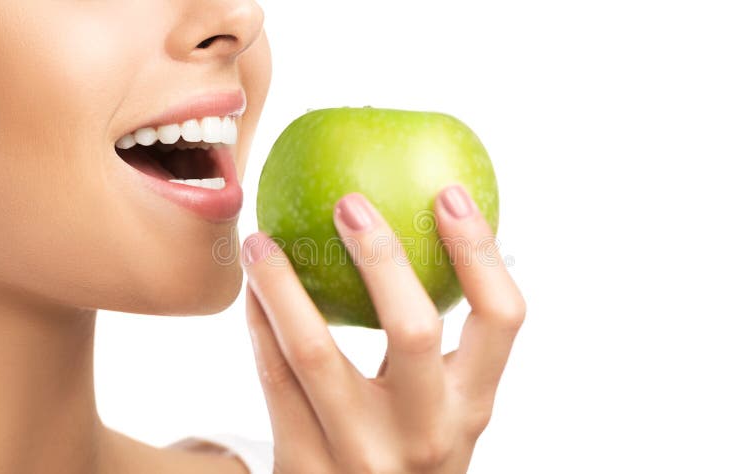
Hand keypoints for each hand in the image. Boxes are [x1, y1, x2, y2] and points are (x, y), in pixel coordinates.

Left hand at [242, 184, 525, 473]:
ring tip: (261, 238)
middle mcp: (427, 434)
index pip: (501, 318)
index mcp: (472, 405)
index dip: (479, 250)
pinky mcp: (305, 468)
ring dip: (283, 283)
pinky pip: (274, 380)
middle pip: (413, 329)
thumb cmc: (406, 449)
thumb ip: (438, 349)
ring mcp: (362, 456)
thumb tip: (421, 234)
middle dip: (381, 255)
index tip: (449, 193)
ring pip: (314, 352)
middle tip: (348, 202)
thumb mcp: (442, 410)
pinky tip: (253, 290)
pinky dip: (260, 325)